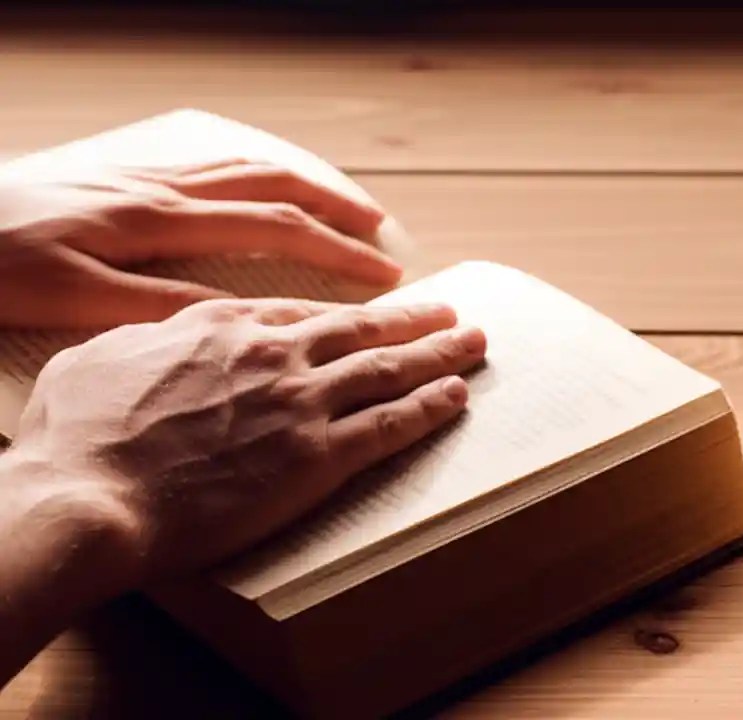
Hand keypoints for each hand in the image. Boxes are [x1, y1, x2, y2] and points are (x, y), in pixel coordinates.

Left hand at [0, 159, 401, 329]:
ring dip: (299, 184)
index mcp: (157, 221)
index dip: (337, 251)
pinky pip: (206, 166)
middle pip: (271, 184)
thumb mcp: (75, 299)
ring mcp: (138, 178)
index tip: (383, 274)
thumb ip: (161, 305)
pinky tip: (256, 190)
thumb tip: (244, 314)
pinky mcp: (116, 181)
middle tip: (382, 230)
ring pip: (241, 168)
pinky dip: (252, 175)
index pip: (273, 229)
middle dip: (335, 205)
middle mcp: (158, 190)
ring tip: (337, 204)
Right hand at [3, 298, 485, 585]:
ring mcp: (300, 403)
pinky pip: (390, 426)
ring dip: (439, 353)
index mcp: (220, 326)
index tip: (371, 310)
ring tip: (474, 342)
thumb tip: (155, 341)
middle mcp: (272, 354)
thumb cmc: (76, 437)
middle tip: (451, 312)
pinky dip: (429, 407)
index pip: (300, 311)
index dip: (346, 310)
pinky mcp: (317, 457)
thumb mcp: (99, 357)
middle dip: (413, 319)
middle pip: (361, 329)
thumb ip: (146, 341)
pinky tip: (456, 397)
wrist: (88, 496)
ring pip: (388, 369)